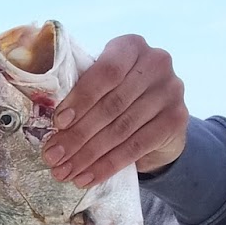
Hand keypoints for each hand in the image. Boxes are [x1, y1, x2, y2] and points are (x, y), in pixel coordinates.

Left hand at [42, 34, 188, 186]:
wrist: (159, 119)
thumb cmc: (119, 95)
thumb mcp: (103, 85)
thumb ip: (82, 92)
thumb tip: (48, 125)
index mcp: (131, 46)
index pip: (106, 72)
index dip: (81, 98)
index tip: (58, 123)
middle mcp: (157, 63)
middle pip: (111, 105)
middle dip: (77, 135)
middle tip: (53, 156)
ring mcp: (172, 91)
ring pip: (121, 129)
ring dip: (87, 155)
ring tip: (64, 172)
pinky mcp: (177, 120)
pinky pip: (135, 147)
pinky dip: (107, 165)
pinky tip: (86, 178)